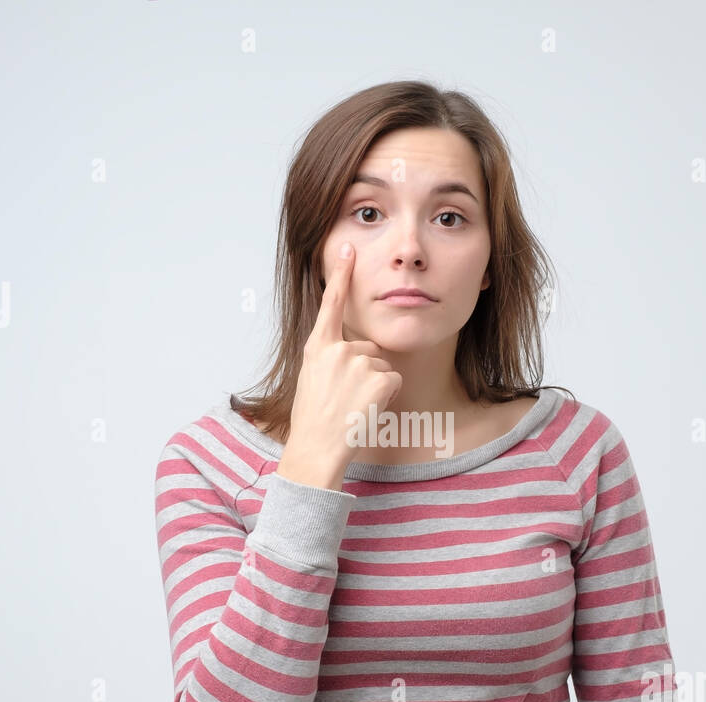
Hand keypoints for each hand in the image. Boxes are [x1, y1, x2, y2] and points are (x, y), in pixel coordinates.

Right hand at [278, 241, 402, 484]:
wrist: (316, 449)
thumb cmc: (313, 422)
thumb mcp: (312, 380)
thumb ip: (329, 359)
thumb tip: (353, 355)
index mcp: (317, 348)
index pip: (331, 305)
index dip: (341, 276)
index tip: (348, 249)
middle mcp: (337, 349)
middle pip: (369, 349)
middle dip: (366, 372)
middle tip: (345, 400)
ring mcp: (358, 362)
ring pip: (382, 366)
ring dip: (376, 387)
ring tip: (353, 408)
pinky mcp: (378, 377)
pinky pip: (393, 381)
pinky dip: (387, 397)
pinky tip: (366, 410)